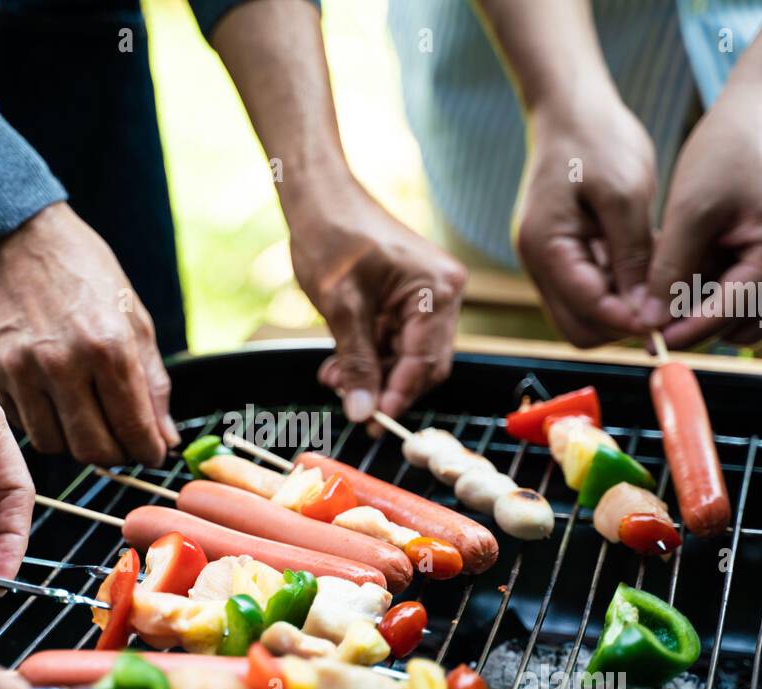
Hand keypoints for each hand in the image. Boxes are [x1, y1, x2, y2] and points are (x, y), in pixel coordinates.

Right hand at [0, 202, 178, 464]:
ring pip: (53, 444)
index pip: (133, 428)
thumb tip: (166, 437)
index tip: (153, 453)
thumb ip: (153, 382)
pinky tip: (52, 398)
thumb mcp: (133, 316)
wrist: (13, 235)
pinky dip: (42, 421)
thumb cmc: (81, 270)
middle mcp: (61, 362)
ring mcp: (19, 369)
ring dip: (75, 442)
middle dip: (115, 455)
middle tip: (122, 443)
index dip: (149, 451)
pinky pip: (21, 422)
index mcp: (107, 346)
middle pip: (92, 449)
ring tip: (86, 417)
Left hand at [289, 180, 466, 423]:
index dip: (399, 395)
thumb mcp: (341, 306)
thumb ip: (356, 362)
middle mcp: (442, 292)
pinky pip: (395, 340)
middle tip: (353, 410)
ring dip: (373, 374)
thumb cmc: (331, 236)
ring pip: (406, 356)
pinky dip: (370, 356)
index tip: (372, 421)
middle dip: (386, 387)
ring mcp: (427, 294)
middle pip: (423, 363)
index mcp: (436, 290)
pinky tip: (339, 366)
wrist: (319, 195)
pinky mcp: (408, 297)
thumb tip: (363, 412)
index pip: (426, 361)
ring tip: (333, 381)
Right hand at [514, 90, 657, 346]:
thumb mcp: (625, 193)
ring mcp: (546, 262)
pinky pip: (589, 291)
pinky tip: (647, 266)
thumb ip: (632, 256)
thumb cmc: (596, 139)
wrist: (570, 109)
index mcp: (546, 249)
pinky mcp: (560, 255)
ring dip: (623, 308)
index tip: (673, 314)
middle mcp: (537, 264)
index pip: (589, 313)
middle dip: (624, 324)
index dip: (633, 321)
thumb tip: (646, 311)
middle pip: (580, 329)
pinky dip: (618, 289)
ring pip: (585, 315)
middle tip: (667, 301)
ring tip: (661, 280)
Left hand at [641, 81, 761, 348]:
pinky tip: (695, 267)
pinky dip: (725, 292)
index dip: (683, 332)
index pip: (727, 315)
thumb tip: (650, 323)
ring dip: (711, 309)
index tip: (647, 341)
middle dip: (698, 321)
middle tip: (654, 308)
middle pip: (742, 324)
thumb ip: (669, 272)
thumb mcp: (688, 211)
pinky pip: (758, 296)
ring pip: (751, 317)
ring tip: (674, 278)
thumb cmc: (729, 147)